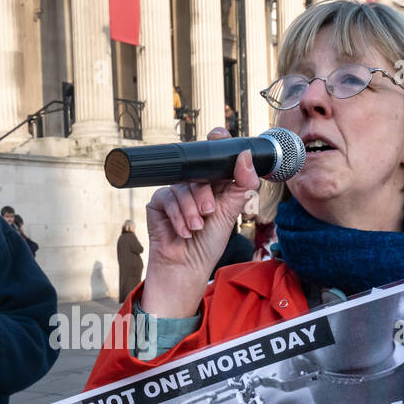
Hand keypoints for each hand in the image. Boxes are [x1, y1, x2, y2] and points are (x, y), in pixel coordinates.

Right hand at [141, 127, 259, 317]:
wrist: (187, 267)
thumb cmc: (208, 244)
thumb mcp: (231, 213)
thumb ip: (242, 184)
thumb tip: (245, 155)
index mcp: (214, 185)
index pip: (215, 157)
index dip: (217, 143)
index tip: (219, 136)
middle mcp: (194, 186)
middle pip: (199, 173)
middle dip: (204, 194)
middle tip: (209, 212)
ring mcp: (175, 194)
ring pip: (182, 187)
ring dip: (190, 210)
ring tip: (196, 228)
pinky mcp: (157, 204)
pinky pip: (166, 198)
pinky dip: (177, 216)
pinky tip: (183, 231)